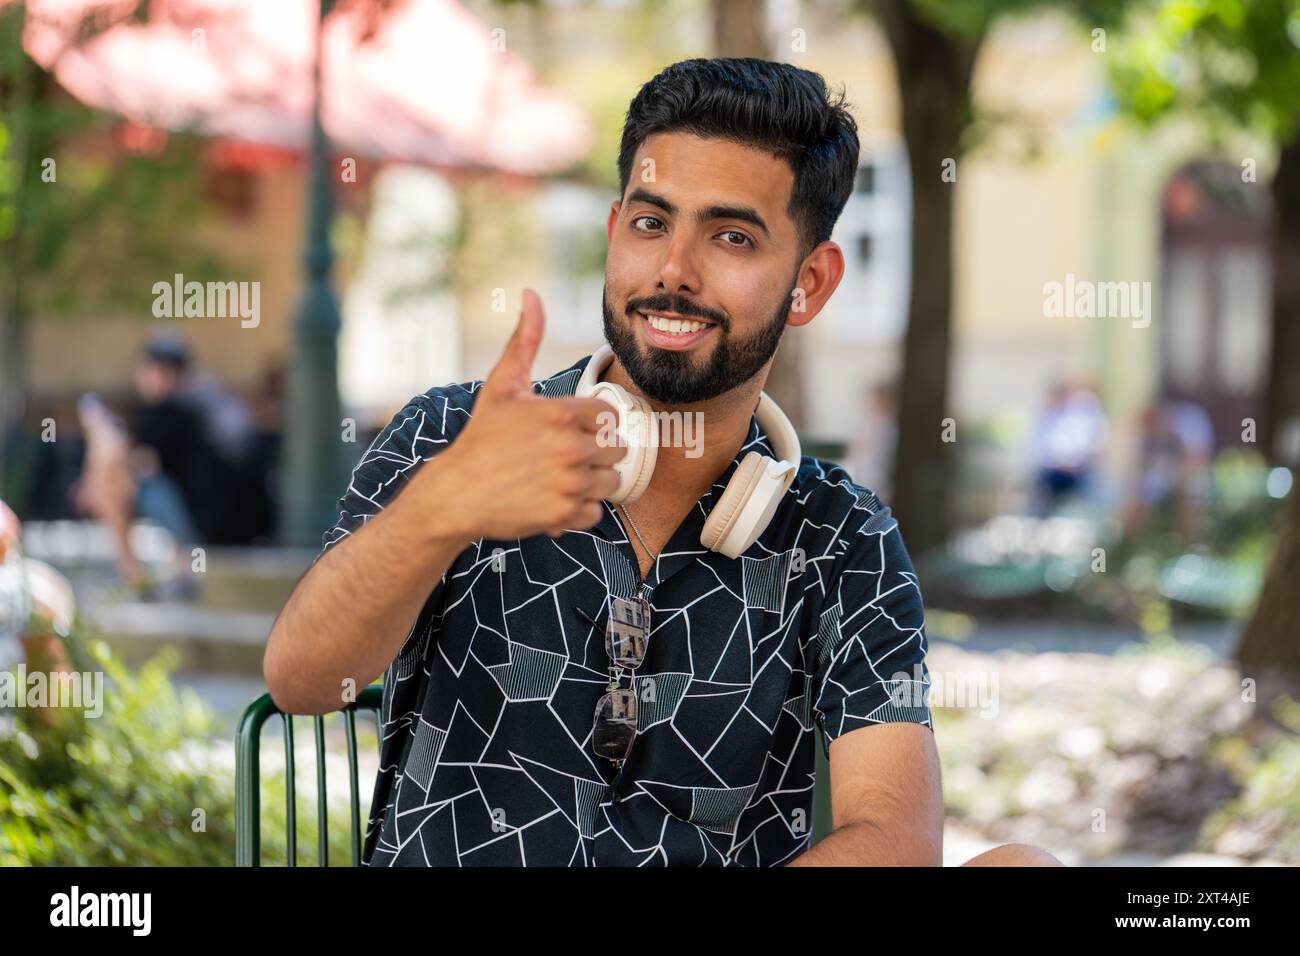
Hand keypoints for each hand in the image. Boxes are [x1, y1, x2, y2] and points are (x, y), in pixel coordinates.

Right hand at [416, 289, 626, 541]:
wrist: (455, 494)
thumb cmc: (482, 437)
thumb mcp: (502, 384)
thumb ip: (525, 339)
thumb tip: (532, 294)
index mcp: (562, 412)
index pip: (609, 417)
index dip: (590, 424)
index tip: (567, 430)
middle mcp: (571, 448)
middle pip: (617, 449)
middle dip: (595, 453)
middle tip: (562, 457)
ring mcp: (570, 484)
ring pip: (611, 482)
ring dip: (591, 482)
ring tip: (559, 478)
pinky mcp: (566, 516)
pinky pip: (596, 512)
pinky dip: (579, 510)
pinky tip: (553, 500)